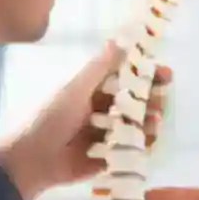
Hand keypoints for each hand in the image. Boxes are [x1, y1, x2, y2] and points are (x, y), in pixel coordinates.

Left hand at [0, 42, 172, 199]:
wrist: (33, 159)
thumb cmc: (51, 119)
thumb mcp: (75, 89)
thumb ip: (99, 68)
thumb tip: (119, 39)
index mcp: (94, 91)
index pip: (128, 79)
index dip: (147, 75)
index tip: (165, 74)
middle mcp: (104, 111)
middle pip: (137, 102)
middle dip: (152, 99)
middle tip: (161, 101)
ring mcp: (108, 135)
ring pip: (138, 126)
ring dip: (150, 122)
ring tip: (154, 122)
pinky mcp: (110, 157)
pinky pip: (132, 149)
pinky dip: (143, 145)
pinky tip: (149, 142)